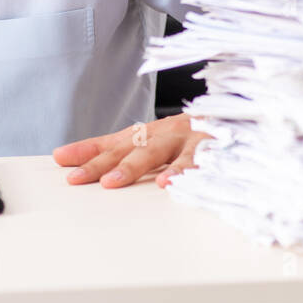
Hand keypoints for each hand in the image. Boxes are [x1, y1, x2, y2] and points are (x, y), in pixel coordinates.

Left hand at [53, 114, 210, 188]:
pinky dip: (180, 172)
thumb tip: (96, 170)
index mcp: (152, 133)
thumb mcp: (163, 145)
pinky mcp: (211, 148)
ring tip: (111, 183)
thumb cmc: (198, 138)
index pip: (112, 141)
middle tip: (75, 178)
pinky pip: (194, 162)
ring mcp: (187, 139)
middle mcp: (165, 133)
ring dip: (132, 167)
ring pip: (155, 152)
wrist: (242, 119)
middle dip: (100, 163)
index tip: (60, 158)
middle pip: (127, 147)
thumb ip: (133, 155)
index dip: (87, 149)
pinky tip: (166, 183)